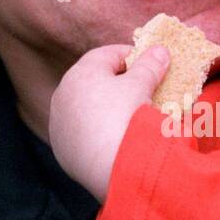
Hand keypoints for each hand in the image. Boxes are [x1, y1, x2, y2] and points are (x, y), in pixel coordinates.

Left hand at [49, 43, 169, 199]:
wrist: (114, 168)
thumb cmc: (127, 116)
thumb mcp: (142, 86)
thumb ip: (150, 65)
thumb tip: (160, 50)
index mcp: (80, 73)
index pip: (107, 54)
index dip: (131, 56)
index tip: (149, 63)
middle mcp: (63, 95)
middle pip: (92, 81)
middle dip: (116, 82)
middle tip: (140, 89)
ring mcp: (59, 124)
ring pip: (84, 108)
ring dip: (103, 107)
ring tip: (127, 115)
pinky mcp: (62, 149)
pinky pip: (81, 133)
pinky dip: (95, 131)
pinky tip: (112, 138)